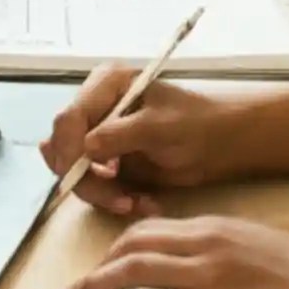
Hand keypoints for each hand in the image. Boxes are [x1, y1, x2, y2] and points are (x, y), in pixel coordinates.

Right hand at [39, 64, 248, 218]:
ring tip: (136, 204)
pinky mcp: (108, 163)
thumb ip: (119, 135)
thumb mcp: (159, 126)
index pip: (69, 119)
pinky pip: (96, 188)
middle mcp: (96, 108)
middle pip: (64, 149)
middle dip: (89, 180)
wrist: (223, 143)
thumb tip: (85, 150)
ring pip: (77, 174)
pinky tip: (143, 203)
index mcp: (106, 85)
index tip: (88, 176)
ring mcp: (99, 137)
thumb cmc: (198, 124)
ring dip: (104, 195)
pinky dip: (115, 200)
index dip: (70, 150)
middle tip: (119, 200)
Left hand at [53, 216, 288, 288]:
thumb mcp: (262, 252)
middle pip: (132, 245)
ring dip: (91, 288)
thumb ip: (224, 256)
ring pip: (130, 271)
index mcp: (219, 226)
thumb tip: (193, 276)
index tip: (102, 267)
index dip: (119, 249)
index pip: (152, 230)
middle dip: (96, 267)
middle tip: (73, 288)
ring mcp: (206, 276)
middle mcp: (205, 244)